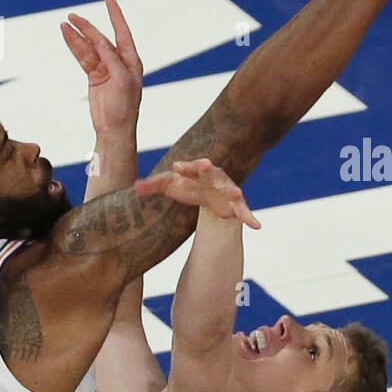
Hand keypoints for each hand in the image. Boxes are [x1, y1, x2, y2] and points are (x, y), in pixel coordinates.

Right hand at [62, 0, 143, 139]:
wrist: (114, 129)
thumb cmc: (124, 107)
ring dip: (77, 36)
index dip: (116, 15)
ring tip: (64, 24)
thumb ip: (111, 59)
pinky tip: (67, 35)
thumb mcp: (121, 80)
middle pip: (101, 39)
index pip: (123, 33)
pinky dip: (75, 47)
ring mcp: (105, 68)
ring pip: (89, 48)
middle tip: (72, 16)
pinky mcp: (94, 76)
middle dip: (88, 27)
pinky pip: (83, 57)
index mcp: (132, 61)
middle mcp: (119, 62)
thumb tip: (99, 40)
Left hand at [134, 159, 261, 228]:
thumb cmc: (188, 186)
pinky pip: (245, 211)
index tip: (176, 166)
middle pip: (213, 172)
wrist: (210, 197)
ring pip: (232, 189)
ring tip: (236, 193)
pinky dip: (250, 218)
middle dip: (209, 169)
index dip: (185, 166)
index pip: (191, 167)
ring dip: (233, 191)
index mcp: (198, 171)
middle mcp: (215, 177)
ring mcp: (228, 190)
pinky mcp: (237, 206)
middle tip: (205, 165)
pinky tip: (257, 226)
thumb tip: (134, 187)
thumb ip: (153, 186)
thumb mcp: (170, 186)